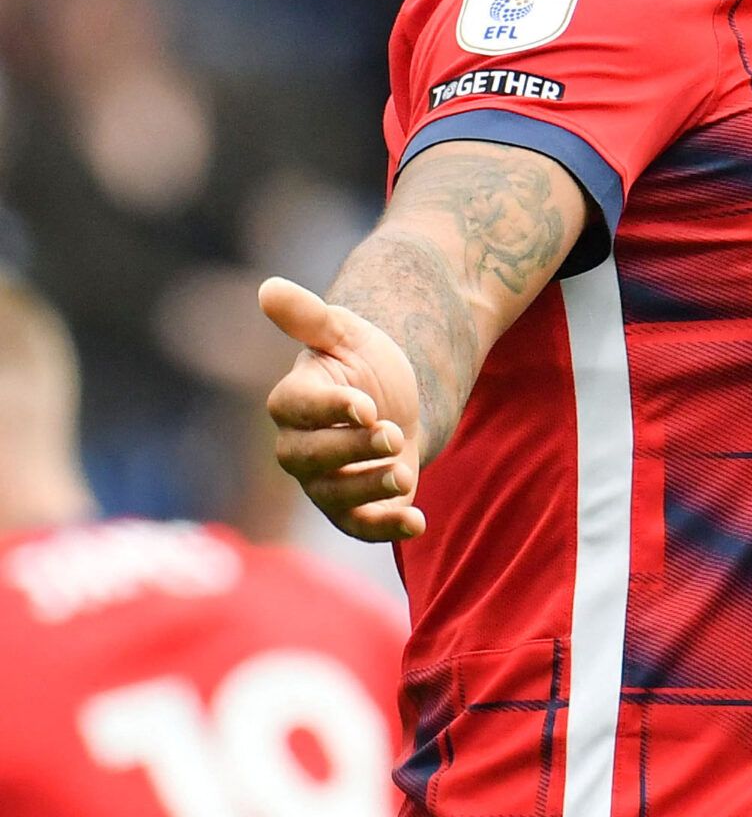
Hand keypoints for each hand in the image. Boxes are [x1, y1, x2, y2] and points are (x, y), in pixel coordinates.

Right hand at [260, 277, 427, 540]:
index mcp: (293, 400)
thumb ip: (310, 317)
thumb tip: (268, 287)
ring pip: (334, 496)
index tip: (366, 405)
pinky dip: (387, 528)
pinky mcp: (355, 508)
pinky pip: (361, 526)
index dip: (327, 409)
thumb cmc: (364, 361)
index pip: (294, 409)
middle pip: (309, 458)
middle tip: (393, 435)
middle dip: (351, 450)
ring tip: (404, 475)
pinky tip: (418, 522)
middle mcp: (300, 446)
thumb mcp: (346, 332)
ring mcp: (325, 481)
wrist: (398, 398)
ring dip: (369, 489)